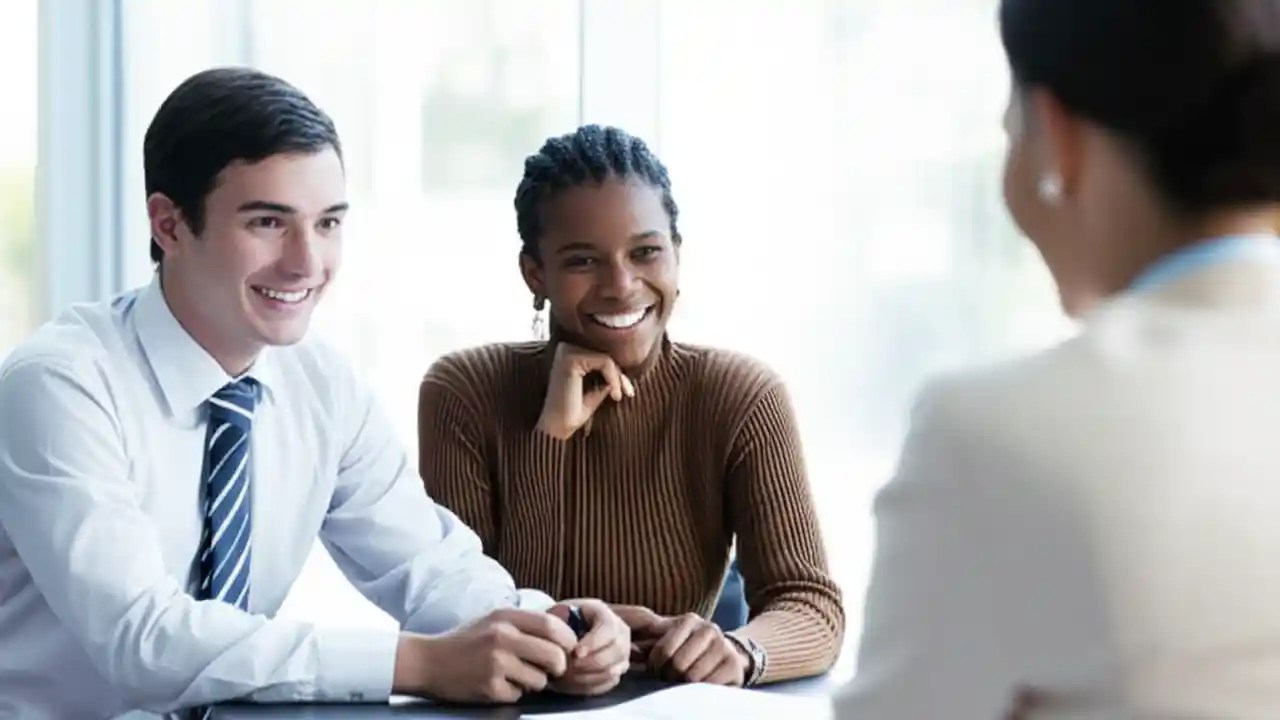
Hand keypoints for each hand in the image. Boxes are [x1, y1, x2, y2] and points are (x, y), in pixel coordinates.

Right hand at [393, 608, 577, 703]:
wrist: (428, 661)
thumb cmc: (466, 641)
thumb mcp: (494, 620)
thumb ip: (524, 623)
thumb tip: (563, 631)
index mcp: (506, 617)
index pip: (552, 626)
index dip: (568, 639)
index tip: (568, 647)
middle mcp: (502, 638)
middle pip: (554, 656)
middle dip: (558, 666)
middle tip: (552, 669)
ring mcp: (496, 664)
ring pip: (540, 680)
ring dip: (534, 682)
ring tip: (516, 675)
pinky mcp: (490, 688)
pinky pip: (520, 695)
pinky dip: (514, 692)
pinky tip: (498, 684)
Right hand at [537, 343, 634, 439]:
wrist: (557, 429)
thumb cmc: (573, 413)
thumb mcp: (595, 391)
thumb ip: (606, 378)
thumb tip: (622, 369)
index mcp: (569, 355)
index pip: (600, 356)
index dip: (616, 372)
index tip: (627, 391)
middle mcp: (565, 349)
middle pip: (604, 354)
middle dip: (620, 374)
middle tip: (629, 393)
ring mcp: (567, 352)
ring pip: (606, 358)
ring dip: (618, 377)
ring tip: (618, 397)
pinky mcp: (571, 359)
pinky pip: (605, 362)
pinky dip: (614, 378)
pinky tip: (614, 396)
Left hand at [546, 599, 630, 695]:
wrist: (563, 635)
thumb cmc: (560, 623)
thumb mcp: (557, 615)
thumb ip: (562, 625)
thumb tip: (570, 644)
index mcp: (605, 614)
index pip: (609, 628)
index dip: (594, 642)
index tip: (575, 652)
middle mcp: (620, 633)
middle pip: (616, 651)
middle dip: (589, 663)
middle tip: (568, 667)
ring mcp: (622, 654)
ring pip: (613, 671)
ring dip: (587, 676)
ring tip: (567, 675)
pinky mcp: (618, 671)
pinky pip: (608, 683)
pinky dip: (590, 685)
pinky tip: (573, 681)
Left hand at [645, 613, 748, 685]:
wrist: (726, 654)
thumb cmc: (690, 648)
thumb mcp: (673, 637)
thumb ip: (653, 638)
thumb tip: (634, 645)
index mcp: (689, 620)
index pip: (663, 650)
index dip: (656, 667)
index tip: (656, 671)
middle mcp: (709, 629)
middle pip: (678, 664)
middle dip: (670, 676)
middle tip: (670, 679)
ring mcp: (724, 646)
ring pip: (694, 676)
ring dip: (685, 685)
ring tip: (683, 682)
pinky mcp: (734, 665)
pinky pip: (710, 684)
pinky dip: (701, 690)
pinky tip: (699, 686)